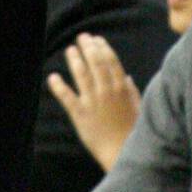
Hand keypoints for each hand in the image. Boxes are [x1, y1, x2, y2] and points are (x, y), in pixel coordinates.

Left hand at [47, 33, 141, 172]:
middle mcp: (106, 91)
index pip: (111, 61)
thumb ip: (132, 91)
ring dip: (75, 59)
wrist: (121, 154)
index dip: (103, 47)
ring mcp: (92, 102)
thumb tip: (127, 77)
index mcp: (121, 88)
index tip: (96, 39)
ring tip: (70, 50)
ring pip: (81, 75)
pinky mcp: (80, 114)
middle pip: (95, 63)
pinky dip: (58, 86)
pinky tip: (52, 77)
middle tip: (82, 37)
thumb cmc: (133, 132)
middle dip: (88, 47)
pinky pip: (67, 97)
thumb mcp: (138, 108)